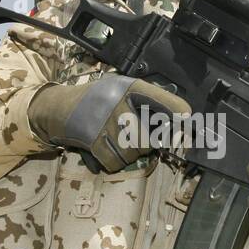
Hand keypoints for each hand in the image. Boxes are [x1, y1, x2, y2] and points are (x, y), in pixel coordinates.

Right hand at [28, 74, 190, 171]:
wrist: (58, 108)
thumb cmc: (96, 101)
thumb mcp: (120, 91)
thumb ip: (147, 103)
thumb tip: (181, 122)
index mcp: (128, 87)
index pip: (162, 101)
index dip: (179, 114)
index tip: (190, 122)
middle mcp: (117, 101)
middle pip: (148, 139)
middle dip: (144, 145)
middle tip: (133, 137)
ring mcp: (103, 120)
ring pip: (132, 153)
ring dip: (126, 154)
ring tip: (114, 140)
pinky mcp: (90, 138)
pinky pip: (115, 162)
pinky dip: (112, 161)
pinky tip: (104, 149)